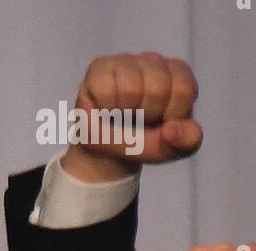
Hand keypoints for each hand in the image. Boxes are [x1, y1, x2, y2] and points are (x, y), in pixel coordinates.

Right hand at [60, 52, 200, 182]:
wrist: (109, 152)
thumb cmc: (145, 142)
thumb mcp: (174, 148)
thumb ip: (187, 140)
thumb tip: (170, 131)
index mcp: (179, 73)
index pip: (184, 90)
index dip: (171, 116)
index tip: (162, 123)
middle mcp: (154, 61)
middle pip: (157, 89)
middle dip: (146, 117)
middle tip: (138, 122)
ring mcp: (127, 61)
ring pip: (130, 89)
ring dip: (123, 116)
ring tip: (121, 117)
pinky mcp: (100, 67)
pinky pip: (105, 90)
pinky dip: (105, 110)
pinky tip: (105, 111)